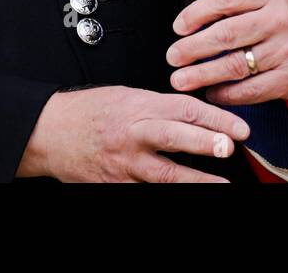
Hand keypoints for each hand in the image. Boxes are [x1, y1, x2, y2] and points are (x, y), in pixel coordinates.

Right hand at [16, 85, 250, 181]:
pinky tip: (189, 192)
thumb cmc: (86, 112)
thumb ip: (158, 105)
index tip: (239, 126)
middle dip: (205, 141)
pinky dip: (171, 191)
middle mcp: (133, 134)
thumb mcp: (124, 95)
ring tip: (222, 186)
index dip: (215, 118)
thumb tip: (194, 114)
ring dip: (197, 179)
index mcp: (137, 106)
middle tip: (231, 146)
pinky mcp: (118, 184)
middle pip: (175, 136)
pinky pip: (149, 190)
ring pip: (166, 173)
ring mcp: (126, 163)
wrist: (49, 133)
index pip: (183, 108)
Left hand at [167, 0, 287, 105]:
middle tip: (172, 57)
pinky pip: (251, 90)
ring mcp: (286, 51)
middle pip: (225, 34)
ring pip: (234, 65)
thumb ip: (241, 2)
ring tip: (182, 79)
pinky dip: (227, 94)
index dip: (196, 14)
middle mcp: (279, 20)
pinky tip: (212, 93)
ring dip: (202, 74)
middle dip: (192, 48)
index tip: (178, 27)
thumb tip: (195, 17)